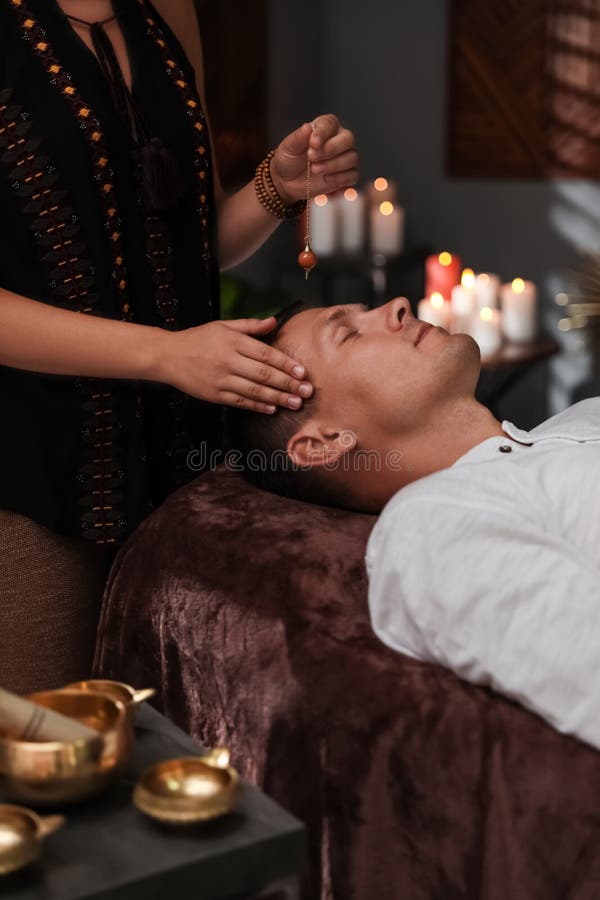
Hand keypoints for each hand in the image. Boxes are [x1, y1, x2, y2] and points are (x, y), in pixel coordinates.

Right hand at [157, 316, 312, 413]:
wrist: (168, 356)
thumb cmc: (198, 339)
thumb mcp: (223, 326)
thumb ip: (250, 326)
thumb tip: (274, 322)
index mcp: (232, 341)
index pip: (265, 354)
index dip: (286, 364)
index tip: (303, 372)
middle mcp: (228, 360)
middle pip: (263, 374)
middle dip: (288, 384)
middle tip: (307, 392)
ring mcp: (220, 379)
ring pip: (254, 390)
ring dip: (278, 398)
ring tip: (296, 403)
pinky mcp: (214, 395)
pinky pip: (240, 401)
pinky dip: (257, 406)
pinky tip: (272, 408)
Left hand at [270, 114, 358, 204]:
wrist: (288, 181)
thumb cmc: (289, 159)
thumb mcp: (289, 147)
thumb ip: (299, 137)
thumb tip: (308, 127)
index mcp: (325, 127)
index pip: (331, 124)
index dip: (323, 133)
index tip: (313, 143)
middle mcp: (339, 139)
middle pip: (348, 139)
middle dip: (331, 149)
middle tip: (311, 157)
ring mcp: (345, 157)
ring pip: (351, 158)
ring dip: (333, 165)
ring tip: (314, 170)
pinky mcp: (347, 175)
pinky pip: (353, 175)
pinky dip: (339, 178)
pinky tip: (325, 179)